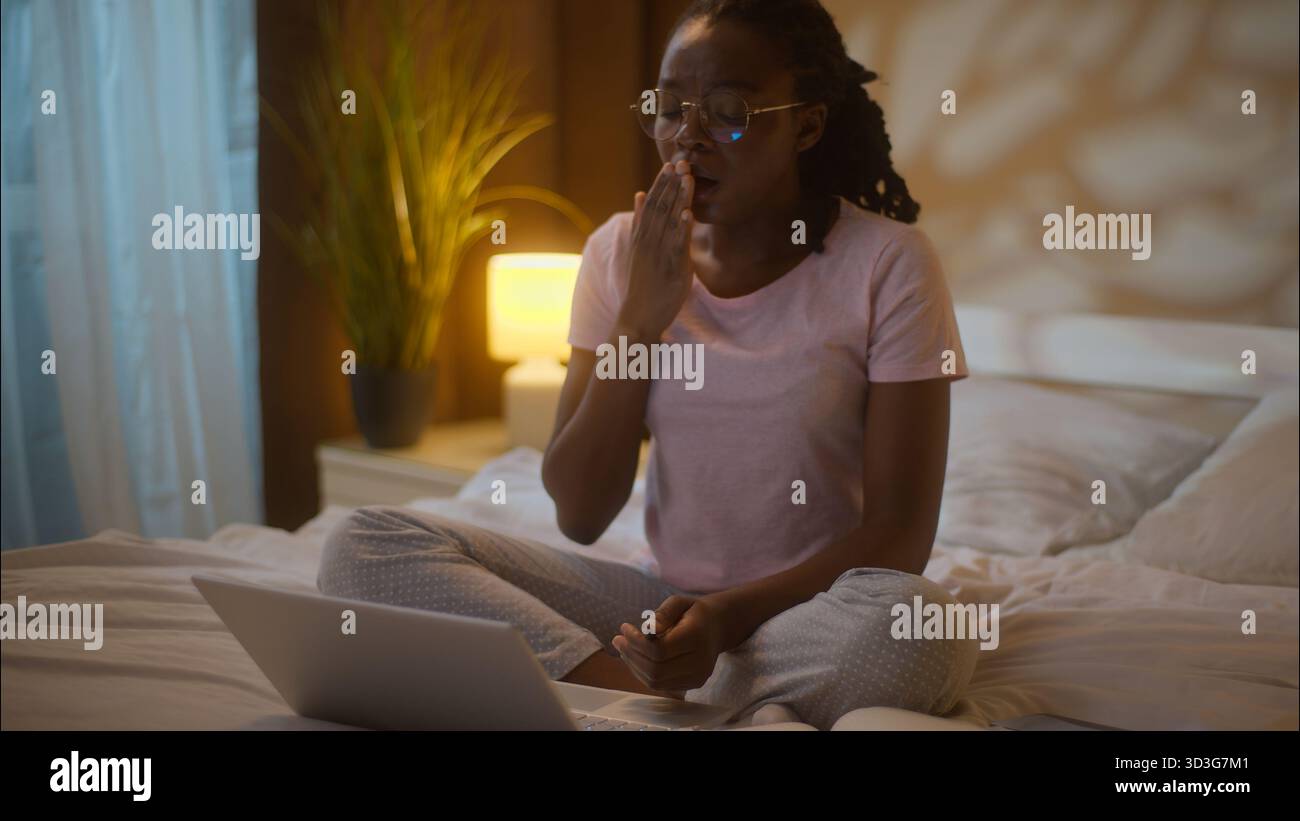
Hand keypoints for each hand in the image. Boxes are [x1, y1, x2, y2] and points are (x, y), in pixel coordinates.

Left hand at [612, 593, 727, 693]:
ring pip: (656, 681)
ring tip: (623, 649)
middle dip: (631, 656)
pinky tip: (635, 658)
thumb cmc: (694, 612)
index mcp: (697, 637)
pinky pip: (661, 685)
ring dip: (634, 666)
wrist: (718, 627)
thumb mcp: (679, 602)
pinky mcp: (693, 684)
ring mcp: (697, 676)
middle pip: (656, 669)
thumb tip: (647, 630)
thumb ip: (662, 614)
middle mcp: (700, 661)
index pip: (659, 650)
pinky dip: (643, 673)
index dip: (636, 642)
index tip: (624, 628)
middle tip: (618, 640)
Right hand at [616, 160, 694, 341]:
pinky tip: (687, 213)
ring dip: (679, 199)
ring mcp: (659, 256)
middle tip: (683, 161)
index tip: (671, 164)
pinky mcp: (671, 270)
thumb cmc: (642, 283)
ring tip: (688, 177)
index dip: (662, 183)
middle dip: (672, 184)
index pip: (651, 203)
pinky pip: (676, 247)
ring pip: (669, 222)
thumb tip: (639, 193)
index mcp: (642, 235)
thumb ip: (640, 221)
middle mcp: (648, 242)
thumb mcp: (638, 248)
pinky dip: (681, 229)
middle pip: (660, 208)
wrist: (637, 316)